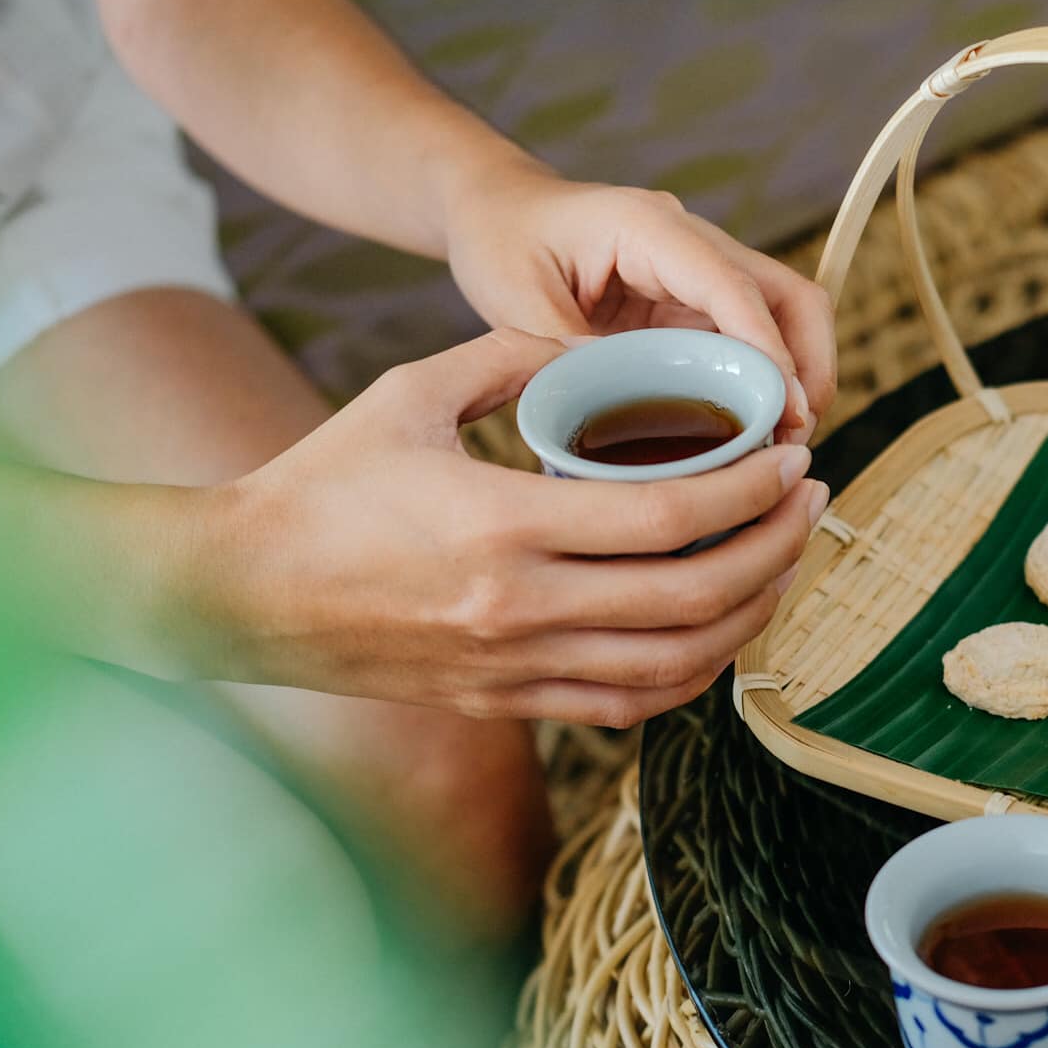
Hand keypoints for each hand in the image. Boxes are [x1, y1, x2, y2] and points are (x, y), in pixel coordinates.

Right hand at [191, 329, 824, 725]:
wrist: (236, 597)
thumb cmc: (320, 486)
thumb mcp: (410, 393)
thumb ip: (509, 357)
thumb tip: (588, 342)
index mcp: (502, 526)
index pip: (666, 515)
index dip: (748, 490)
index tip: (791, 459)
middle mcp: (520, 610)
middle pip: (693, 595)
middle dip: (774, 548)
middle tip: (811, 500)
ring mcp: (516, 668)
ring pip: (676, 662)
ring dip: (750, 613)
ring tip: (784, 561)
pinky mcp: (507, 702)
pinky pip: (629, 705)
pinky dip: (693, 674)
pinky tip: (722, 631)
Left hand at [443, 160, 835, 441]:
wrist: (495, 211)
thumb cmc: (501, 240)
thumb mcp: (514, 298)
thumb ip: (570, 351)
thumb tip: (630, 403)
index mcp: (650, 228)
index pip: (735, 288)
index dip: (770, 351)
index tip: (789, 410)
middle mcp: (692, 244)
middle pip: (790, 297)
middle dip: (810, 367)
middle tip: (795, 439)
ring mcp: (701, 274)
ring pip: (784, 320)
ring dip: (795, 379)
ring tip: (780, 447)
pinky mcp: (695, 305)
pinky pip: (750, 342)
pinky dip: (762, 385)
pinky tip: (751, 434)